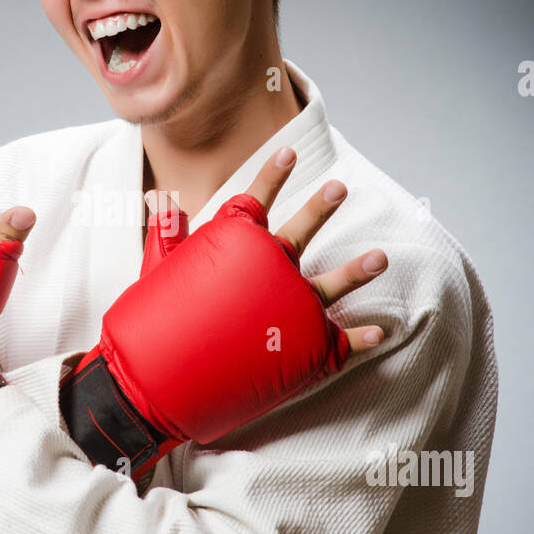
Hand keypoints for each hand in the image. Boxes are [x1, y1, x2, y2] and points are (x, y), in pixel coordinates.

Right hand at [60, 146, 387, 479]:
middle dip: (319, 209)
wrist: (155, 381)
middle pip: (298, 234)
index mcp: (229, 253)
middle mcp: (262, 277)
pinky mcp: (294, 353)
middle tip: (340, 187)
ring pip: (328, 286)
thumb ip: (170, 237)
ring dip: (355, 272)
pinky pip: (336, 345)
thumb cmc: (152, 325)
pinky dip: (358, 339)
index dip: (270, 176)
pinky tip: (379, 331)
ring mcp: (283, 314)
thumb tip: (164, 199)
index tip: (289, 152)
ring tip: (380, 258)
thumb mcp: (156, 273)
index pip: (253, 202)